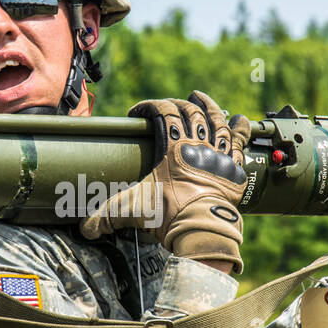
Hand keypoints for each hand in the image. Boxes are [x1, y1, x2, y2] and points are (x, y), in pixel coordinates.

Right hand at [79, 91, 251, 273]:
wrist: (201, 227)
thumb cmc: (167, 214)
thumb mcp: (131, 210)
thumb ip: (106, 216)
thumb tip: (85, 229)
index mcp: (172, 147)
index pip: (162, 112)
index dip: (149, 106)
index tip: (138, 112)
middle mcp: (197, 144)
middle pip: (190, 112)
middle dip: (178, 104)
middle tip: (170, 104)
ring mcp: (218, 154)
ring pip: (216, 120)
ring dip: (208, 107)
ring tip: (201, 98)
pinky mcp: (234, 167)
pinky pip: (239, 142)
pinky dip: (240, 129)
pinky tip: (241, 120)